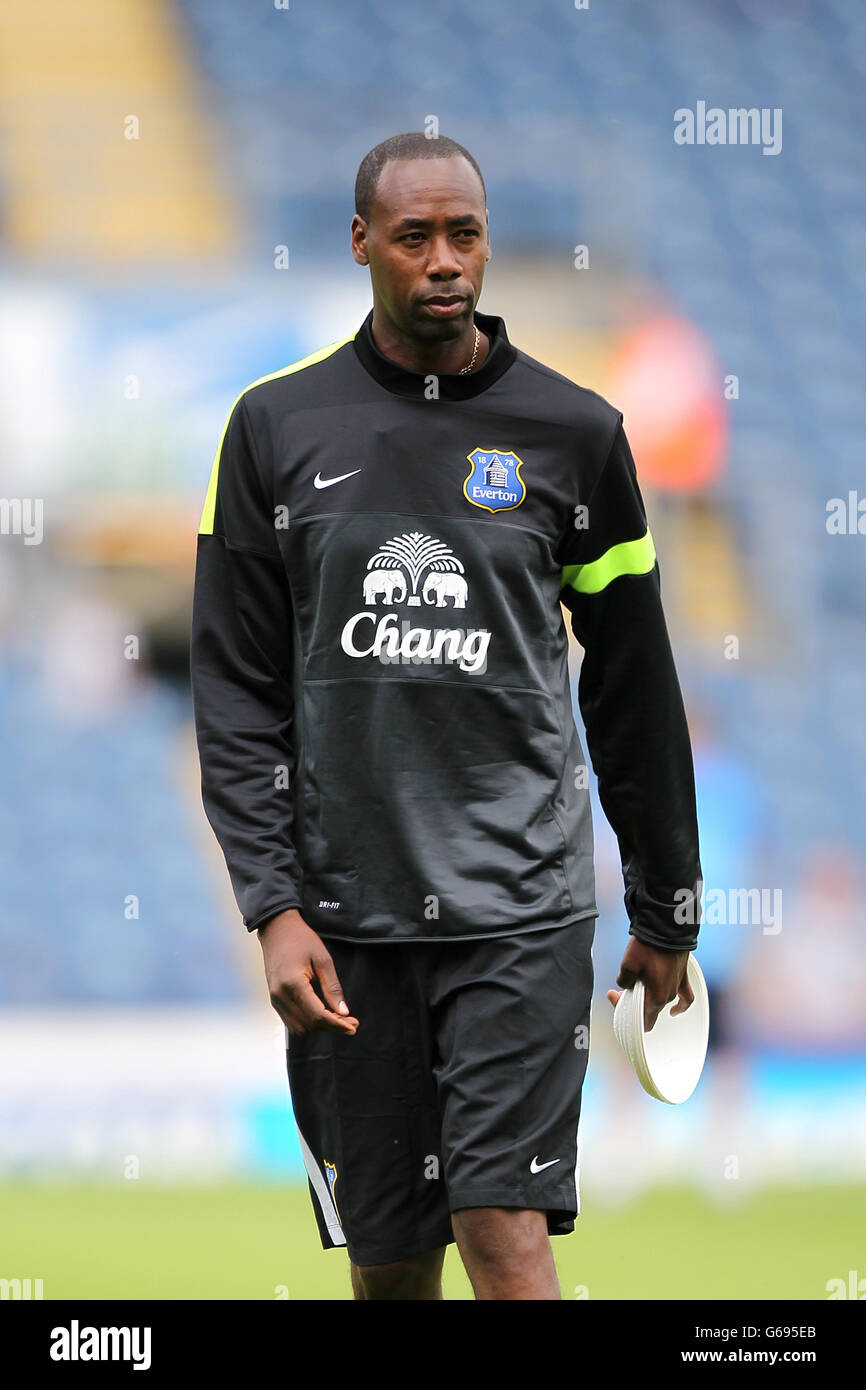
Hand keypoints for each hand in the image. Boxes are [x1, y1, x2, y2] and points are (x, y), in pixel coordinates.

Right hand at [258, 908, 358, 1037]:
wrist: (277, 928)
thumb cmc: (300, 939)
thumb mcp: (323, 959)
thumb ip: (333, 988)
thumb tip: (343, 1012)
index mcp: (293, 984)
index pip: (317, 1015)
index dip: (337, 1024)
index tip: (353, 1026)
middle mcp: (280, 995)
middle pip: (309, 1025)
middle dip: (331, 1027)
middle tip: (350, 1022)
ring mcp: (274, 998)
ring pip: (298, 1028)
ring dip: (319, 1028)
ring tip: (337, 1020)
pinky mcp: (274, 998)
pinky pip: (290, 1021)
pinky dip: (307, 1023)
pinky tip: (322, 1015)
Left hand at [606, 936, 692, 1031]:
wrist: (667, 929)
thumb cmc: (650, 947)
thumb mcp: (627, 965)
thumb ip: (624, 981)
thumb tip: (626, 984)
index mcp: (655, 998)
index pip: (639, 1017)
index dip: (623, 1008)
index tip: (614, 995)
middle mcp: (668, 996)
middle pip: (648, 1010)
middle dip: (633, 1002)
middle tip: (621, 988)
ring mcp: (676, 987)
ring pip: (661, 1002)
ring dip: (648, 998)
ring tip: (637, 986)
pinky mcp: (682, 977)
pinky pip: (685, 997)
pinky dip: (680, 1006)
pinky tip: (675, 1010)